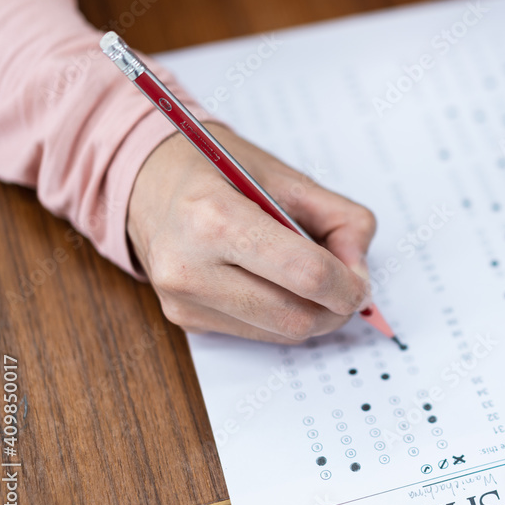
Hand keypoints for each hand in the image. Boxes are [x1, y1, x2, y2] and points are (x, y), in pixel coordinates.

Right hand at [127, 124, 374, 343]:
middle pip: (296, 316)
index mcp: (216, 217)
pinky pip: (256, 334)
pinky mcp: (184, 320)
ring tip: (314, 281)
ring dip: (313, 316)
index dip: (348, 285)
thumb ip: (340, 219)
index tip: (361, 281)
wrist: (143, 180)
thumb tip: (359, 271)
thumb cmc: (216, 170)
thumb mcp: (286, 176)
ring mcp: (182, 299)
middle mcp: (190, 265)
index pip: (306, 273)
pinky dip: (282, 317)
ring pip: (280, 334)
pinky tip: (276, 285)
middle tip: (349, 287)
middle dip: (336, 308)